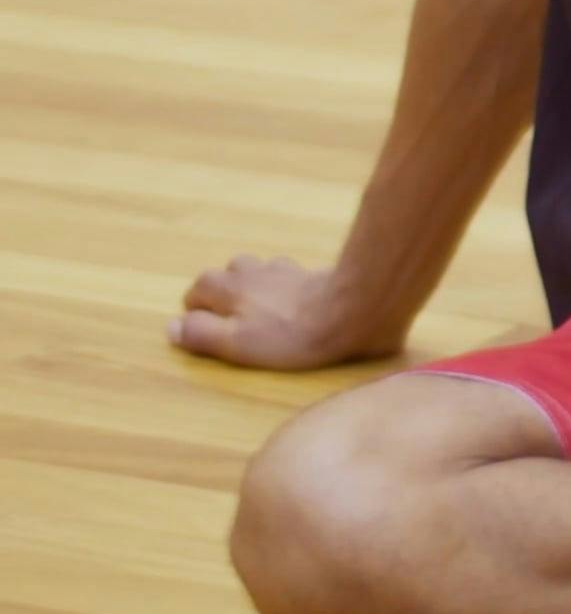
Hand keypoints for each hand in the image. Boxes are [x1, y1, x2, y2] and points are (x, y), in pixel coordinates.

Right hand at [172, 255, 394, 369]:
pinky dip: (286, 287)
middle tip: (234, 322)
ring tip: (263, 312)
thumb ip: (201, 334)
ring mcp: (286, 269)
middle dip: (224, 294)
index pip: (199, 289)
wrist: (355, 309)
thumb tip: (172, 327)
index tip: (207, 331)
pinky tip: (298, 303)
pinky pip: (290, 275)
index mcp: (229, 286)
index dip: (198, 311)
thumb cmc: (292, 334)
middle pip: (227, 274)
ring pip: (259, 270)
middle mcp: (254, 271)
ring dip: (255, 286)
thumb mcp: (237, 343)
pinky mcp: (314, 273)